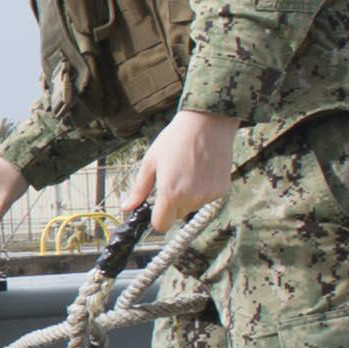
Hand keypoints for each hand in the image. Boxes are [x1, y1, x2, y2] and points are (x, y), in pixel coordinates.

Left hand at [123, 107, 240, 227]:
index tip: (156, 206)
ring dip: (188, 196)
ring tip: (188, 170)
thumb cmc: (175, 139)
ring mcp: (208, 195)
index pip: (161, 225)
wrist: (207, 122)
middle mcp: (191, 198)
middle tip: (173, 178)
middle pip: (176, 215)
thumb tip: (126, 208)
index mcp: (170, 193)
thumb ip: (139, 189)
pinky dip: (203, 189)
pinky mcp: (222, 190)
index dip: (156, 217)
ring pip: (192, 207)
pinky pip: (207, 198)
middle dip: (172, 203)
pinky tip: (202, 170)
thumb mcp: (150, 162)